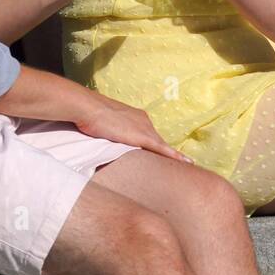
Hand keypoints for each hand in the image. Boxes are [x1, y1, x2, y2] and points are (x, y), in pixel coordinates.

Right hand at [76, 98, 193, 163]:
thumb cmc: (90, 115)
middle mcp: (144, 120)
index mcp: (136, 116)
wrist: (88, 108)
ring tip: (184, 166)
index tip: (158, 152)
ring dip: (170, 157)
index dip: (152, 144)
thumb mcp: (103, 123)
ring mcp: (145, 128)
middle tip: (176, 163)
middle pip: (157, 140)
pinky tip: (186, 162)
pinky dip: (175, 156)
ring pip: (162, 146)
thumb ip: (109, 131)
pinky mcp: (143, 137)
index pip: (148, 133)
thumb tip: (104, 138)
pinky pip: (163, 149)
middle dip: (163, 152)